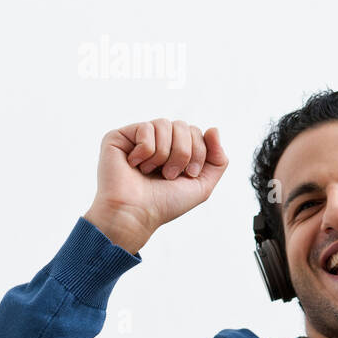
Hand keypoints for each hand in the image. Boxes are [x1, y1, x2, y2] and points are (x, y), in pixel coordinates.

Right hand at [85, 119, 227, 253]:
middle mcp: (157, 141)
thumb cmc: (165, 203)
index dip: (198, 153)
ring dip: (163, 154)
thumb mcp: (202, 185)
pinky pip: (145, 128)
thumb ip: (218, 160)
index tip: (188, 175)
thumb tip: (214, 129)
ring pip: (165, 124)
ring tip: (150, 171)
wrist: (135, 213)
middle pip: (183, 126)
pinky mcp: (119, 136)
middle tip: (169, 175)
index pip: (197, 132)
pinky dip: (145, 151)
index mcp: (176, 150)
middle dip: (183, 153)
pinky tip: (134, 164)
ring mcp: (138, 137)